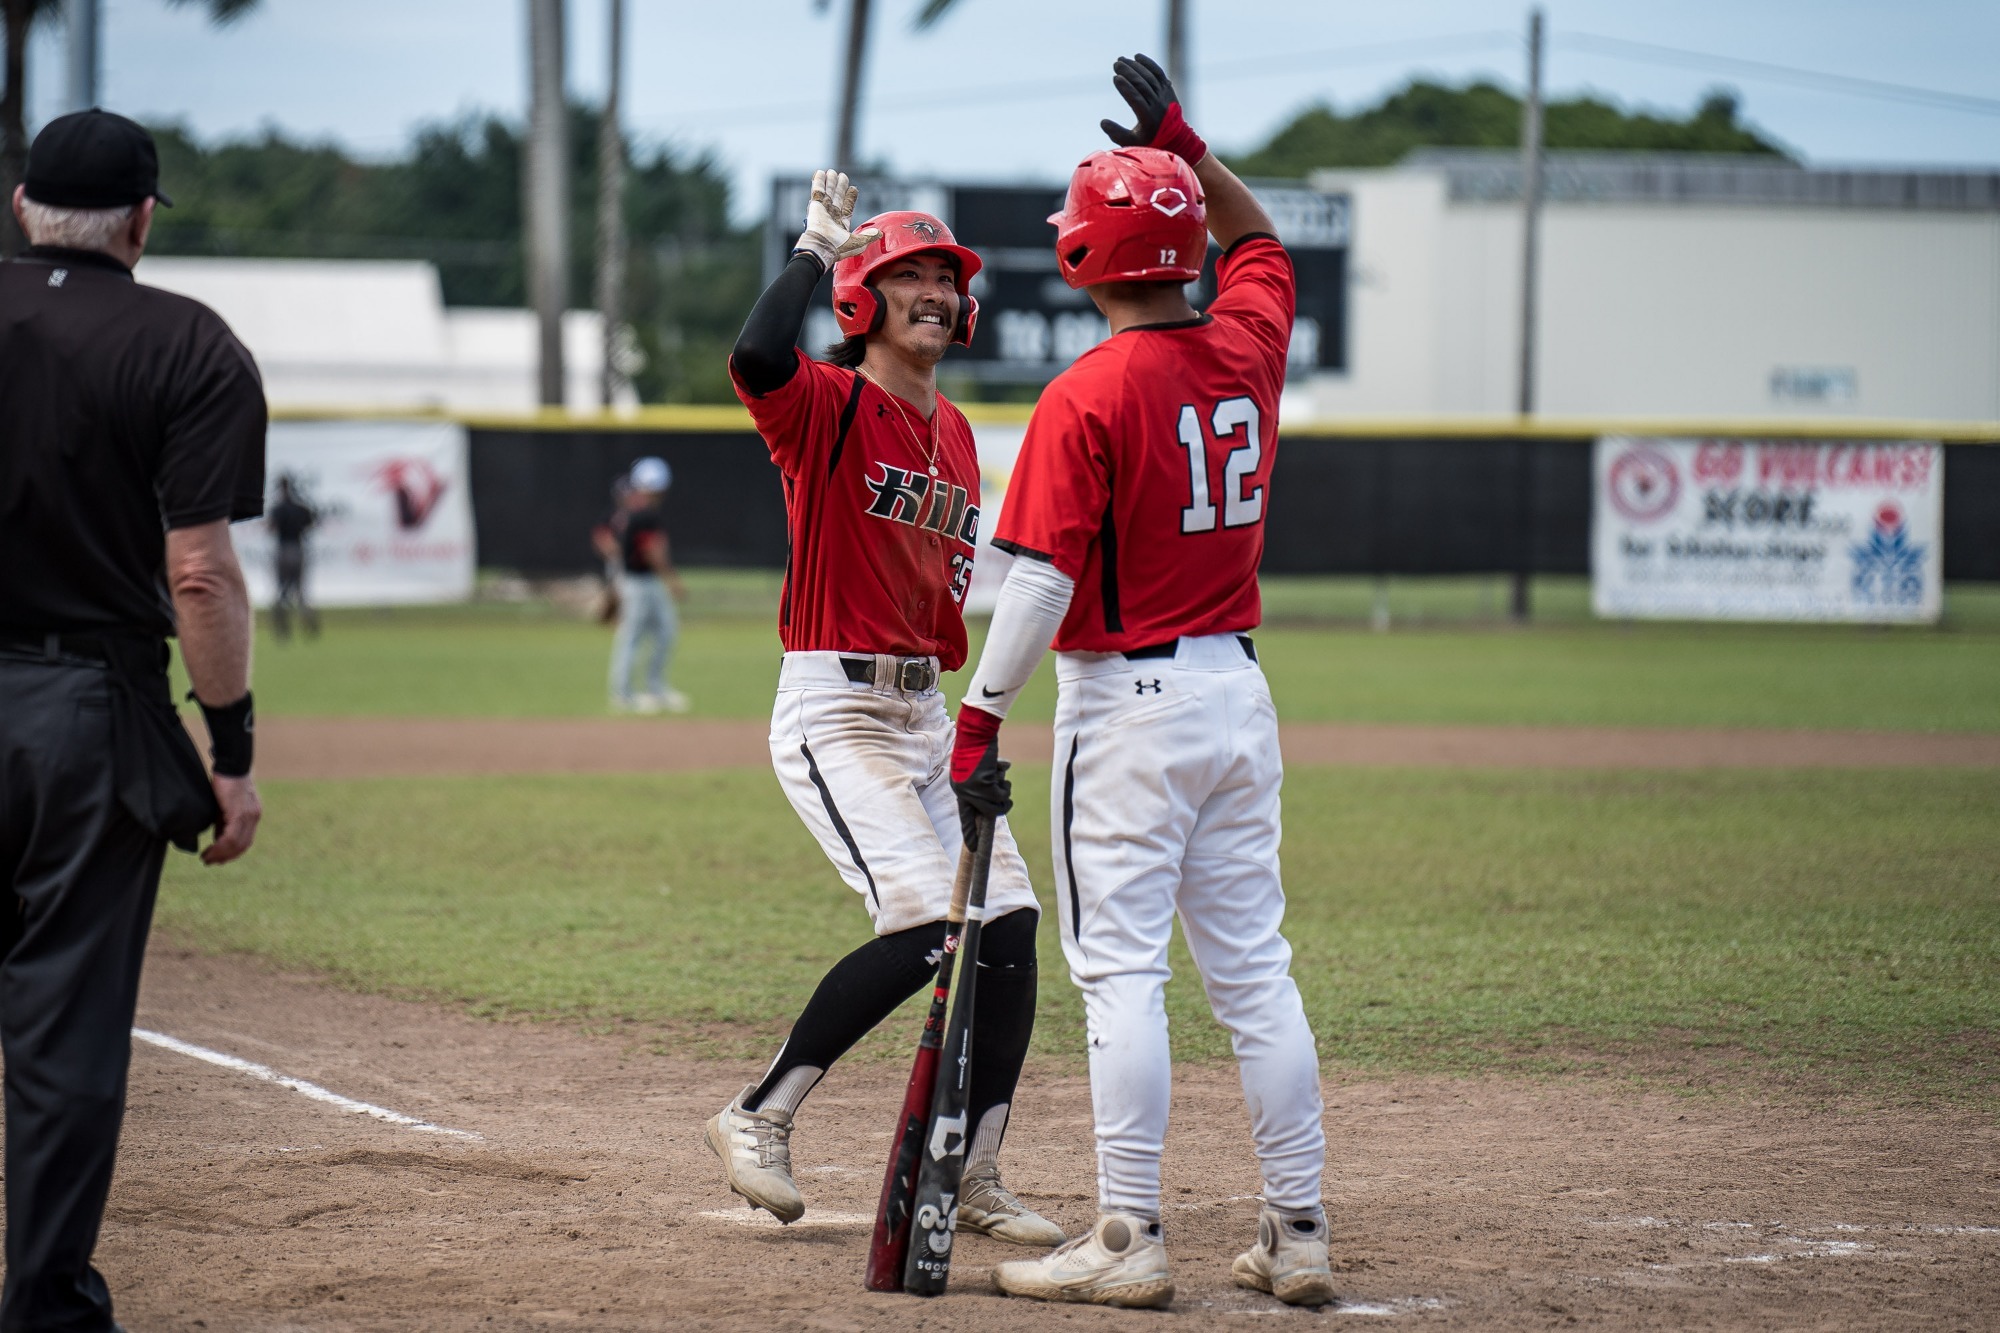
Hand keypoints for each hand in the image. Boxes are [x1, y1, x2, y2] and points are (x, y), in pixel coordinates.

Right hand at [203, 772, 260, 865]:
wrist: (232, 764)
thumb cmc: (226, 781)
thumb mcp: (225, 805)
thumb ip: (223, 821)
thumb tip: (217, 838)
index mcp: (253, 815)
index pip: (245, 840)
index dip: (232, 852)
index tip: (218, 858)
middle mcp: (254, 817)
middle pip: (242, 845)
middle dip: (226, 856)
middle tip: (210, 862)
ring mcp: (248, 815)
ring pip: (236, 843)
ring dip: (220, 854)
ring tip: (206, 858)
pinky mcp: (239, 812)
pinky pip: (231, 836)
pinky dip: (220, 846)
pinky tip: (209, 849)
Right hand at [794, 169, 882, 269]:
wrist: (822, 247)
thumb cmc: (838, 248)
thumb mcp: (858, 243)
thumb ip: (868, 237)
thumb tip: (879, 233)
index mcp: (842, 224)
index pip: (847, 207)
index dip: (850, 198)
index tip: (853, 188)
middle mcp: (832, 215)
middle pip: (837, 197)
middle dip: (839, 187)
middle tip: (842, 176)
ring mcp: (823, 210)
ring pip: (827, 192)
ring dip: (830, 182)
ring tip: (832, 172)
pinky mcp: (815, 205)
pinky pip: (817, 190)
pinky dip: (819, 181)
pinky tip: (821, 172)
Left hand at [950, 705, 1010, 851]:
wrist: (976, 732)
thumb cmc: (977, 747)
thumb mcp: (975, 769)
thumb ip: (981, 784)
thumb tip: (998, 798)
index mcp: (959, 790)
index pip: (964, 817)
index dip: (970, 833)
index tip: (973, 849)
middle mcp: (963, 793)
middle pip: (988, 813)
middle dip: (1001, 805)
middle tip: (1006, 793)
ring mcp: (973, 790)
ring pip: (998, 805)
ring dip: (1005, 792)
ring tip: (1000, 776)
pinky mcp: (984, 784)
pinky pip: (1002, 793)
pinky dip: (1005, 783)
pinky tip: (1000, 768)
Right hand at [1099, 53, 1207, 163]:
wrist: (1175, 137)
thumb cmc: (1149, 140)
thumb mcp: (1132, 142)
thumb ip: (1116, 133)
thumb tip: (1102, 122)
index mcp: (1149, 118)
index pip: (1137, 99)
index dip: (1126, 88)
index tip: (1115, 78)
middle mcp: (1158, 105)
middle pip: (1142, 84)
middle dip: (1129, 72)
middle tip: (1116, 64)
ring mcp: (1164, 95)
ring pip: (1149, 77)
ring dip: (1135, 66)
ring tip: (1121, 60)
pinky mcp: (1168, 89)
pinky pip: (1158, 73)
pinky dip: (1149, 64)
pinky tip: (1137, 57)